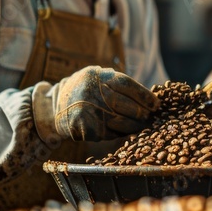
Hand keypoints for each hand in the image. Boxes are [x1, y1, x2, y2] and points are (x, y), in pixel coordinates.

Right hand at [32, 66, 158, 141]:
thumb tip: (149, 98)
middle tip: (151, 116)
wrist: (55, 106)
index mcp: (97, 76)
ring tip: (143, 124)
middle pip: (126, 105)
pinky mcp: (86, 130)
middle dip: (142, 112)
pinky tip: (126, 130)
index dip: (145, 95)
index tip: (156, 103)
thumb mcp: (97, 77)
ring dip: (136, 125)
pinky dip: (121, 133)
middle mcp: (92, 93)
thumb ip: (118, 84)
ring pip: (121, 122)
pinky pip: (111, 133)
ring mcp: (88, 112)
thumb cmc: (85, 90)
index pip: (127, 85)